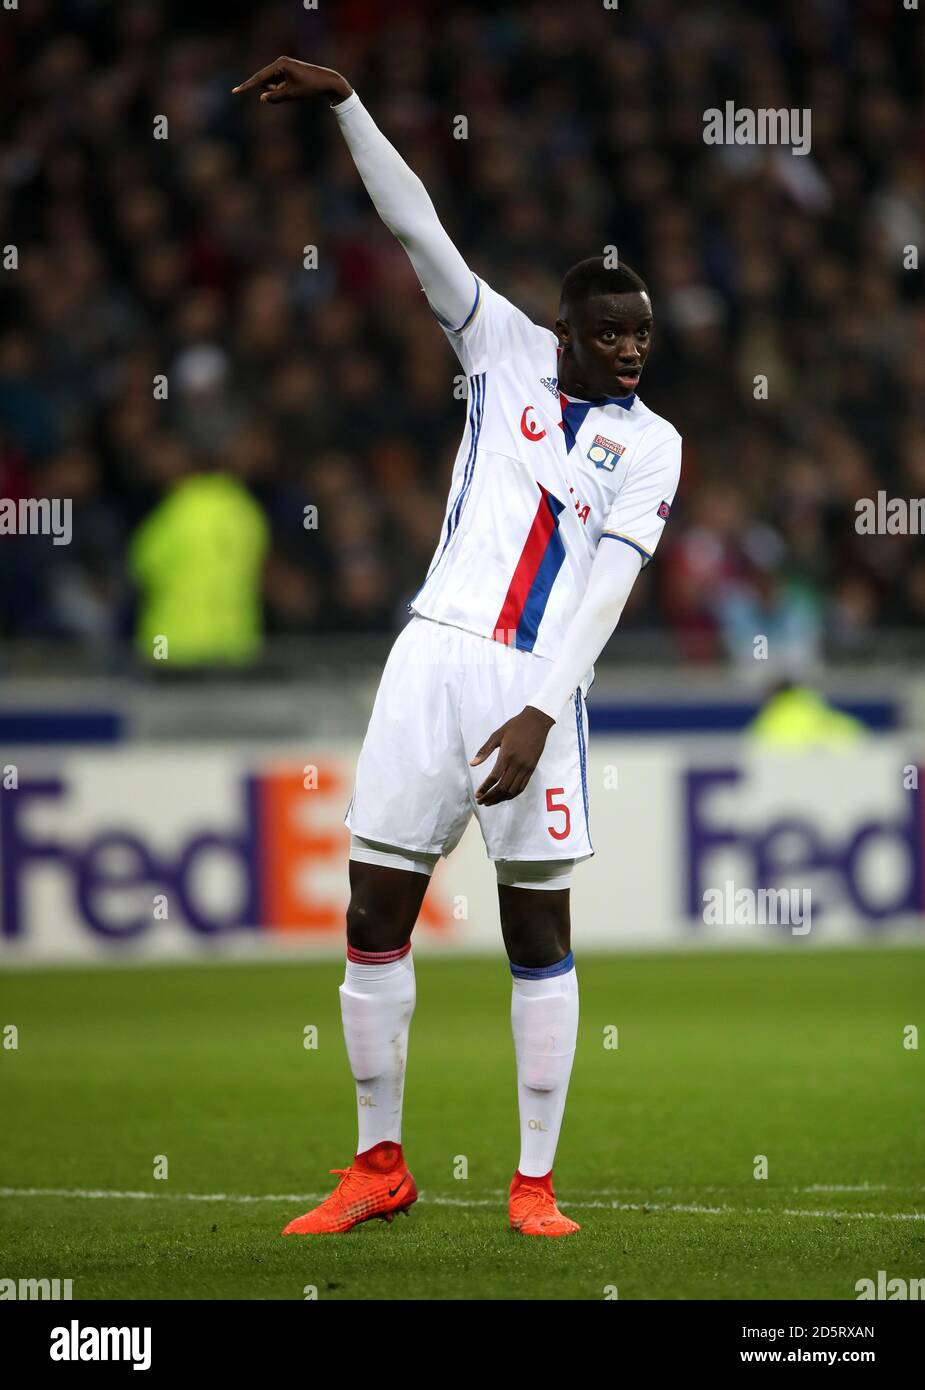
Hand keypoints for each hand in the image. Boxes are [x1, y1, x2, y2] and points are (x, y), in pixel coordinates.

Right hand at [232, 57, 351, 105]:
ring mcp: (284, 65)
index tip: (235, 92)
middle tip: (287, 93)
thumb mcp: (291, 95)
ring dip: (277, 90)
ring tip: (293, 91)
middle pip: (265, 81)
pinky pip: (278, 82)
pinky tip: (295, 89)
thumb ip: (275, 97)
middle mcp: (280, 62)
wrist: (327, 82)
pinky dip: (282, 89)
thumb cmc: (310, 88)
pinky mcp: (287, 70)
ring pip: (272, 83)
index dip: (247, 86)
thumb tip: (262, 98)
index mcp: (280, 64)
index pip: (259, 77)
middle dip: (272, 90)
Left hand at [470, 706, 554, 806]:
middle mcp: (517, 764)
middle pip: (503, 787)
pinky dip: (512, 794)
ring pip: (513, 790)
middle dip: (491, 797)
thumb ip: (485, 750)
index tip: (477, 794)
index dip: (485, 788)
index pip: (494, 777)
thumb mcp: (497, 735)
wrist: (537, 722)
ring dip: (501, 798)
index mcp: (507, 755)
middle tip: (481, 801)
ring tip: (490, 801)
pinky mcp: (532, 769)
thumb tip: (472, 763)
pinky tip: (504, 796)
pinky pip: (522, 787)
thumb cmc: (515, 726)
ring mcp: (526, 768)